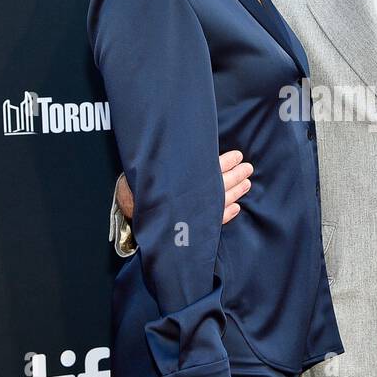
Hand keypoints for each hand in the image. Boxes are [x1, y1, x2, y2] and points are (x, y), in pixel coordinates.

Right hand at [117, 150, 252, 224]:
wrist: (127, 211)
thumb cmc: (138, 187)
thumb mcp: (155, 167)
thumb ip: (174, 163)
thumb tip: (192, 150)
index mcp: (185, 180)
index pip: (211, 169)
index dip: (226, 162)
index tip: (238, 156)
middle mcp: (192, 196)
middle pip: (221, 184)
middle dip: (236, 175)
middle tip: (248, 168)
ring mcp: (194, 212)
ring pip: (221, 201)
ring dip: (236, 192)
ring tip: (247, 184)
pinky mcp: (193, 225)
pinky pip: (215, 221)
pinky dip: (227, 214)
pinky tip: (237, 208)